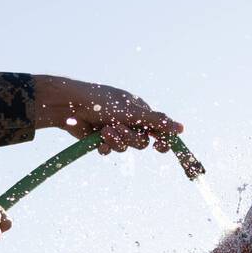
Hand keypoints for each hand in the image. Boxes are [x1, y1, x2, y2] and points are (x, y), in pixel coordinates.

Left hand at [35, 76, 183, 155]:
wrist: (70, 105)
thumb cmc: (102, 101)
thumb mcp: (132, 111)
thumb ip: (156, 121)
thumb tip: (180, 129)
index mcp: (139, 111)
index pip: (158, 129)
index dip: (161, 139)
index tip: (160, 146)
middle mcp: (129, 121)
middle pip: (142, 142)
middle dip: (130, 138)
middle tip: (118, 129)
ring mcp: (116, 131)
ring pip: (126, 147)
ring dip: (116, 141)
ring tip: (104, 130)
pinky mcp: (102, 140)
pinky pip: (111, 151)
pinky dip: (105, 146)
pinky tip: (97, 138)